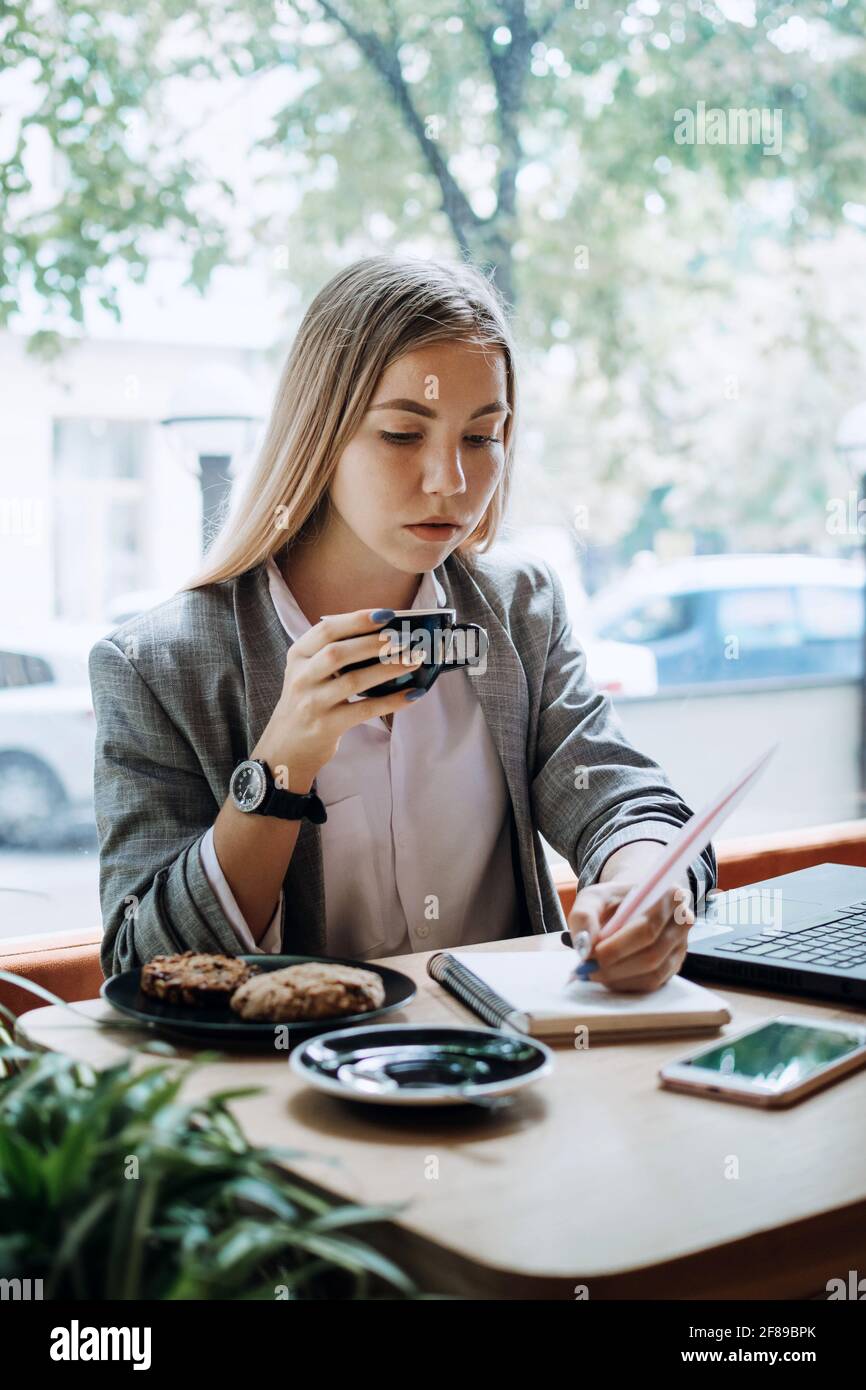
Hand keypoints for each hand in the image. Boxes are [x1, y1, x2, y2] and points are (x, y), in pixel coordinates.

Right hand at [254, 608, 424, 784]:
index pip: (326, 630)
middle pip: (337, 653)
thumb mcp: (308, 672)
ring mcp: (313, 703)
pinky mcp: (327, 726)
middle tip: (404, 638)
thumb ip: (333, 653)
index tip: (386, 615)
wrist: (286, 748)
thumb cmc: (307, 702)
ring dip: (388, 669)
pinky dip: (391, 701)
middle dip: (374, 643)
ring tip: (414, 660)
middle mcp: (301, 677)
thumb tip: (384, 635)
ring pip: (353, 681)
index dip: (357, 620)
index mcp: (298, 656)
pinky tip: (412, 694)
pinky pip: (364, 710)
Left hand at [567, 874, 694, 992]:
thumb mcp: (593, 897)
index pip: (648, 926)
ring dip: (619, 976)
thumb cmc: (612, 901)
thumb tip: (585, 946)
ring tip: (593, 970)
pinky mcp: (672, 967)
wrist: (627, 907)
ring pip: (652, 972)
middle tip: (588, 965)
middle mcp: (682, 923)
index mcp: (670, 897)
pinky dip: (625, 984)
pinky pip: (651, 984)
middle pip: (651, 952)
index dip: (619, 944)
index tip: (594, 951)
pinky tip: (607, 976)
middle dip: (616, 963)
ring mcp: (680, 948)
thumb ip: (584, 916)